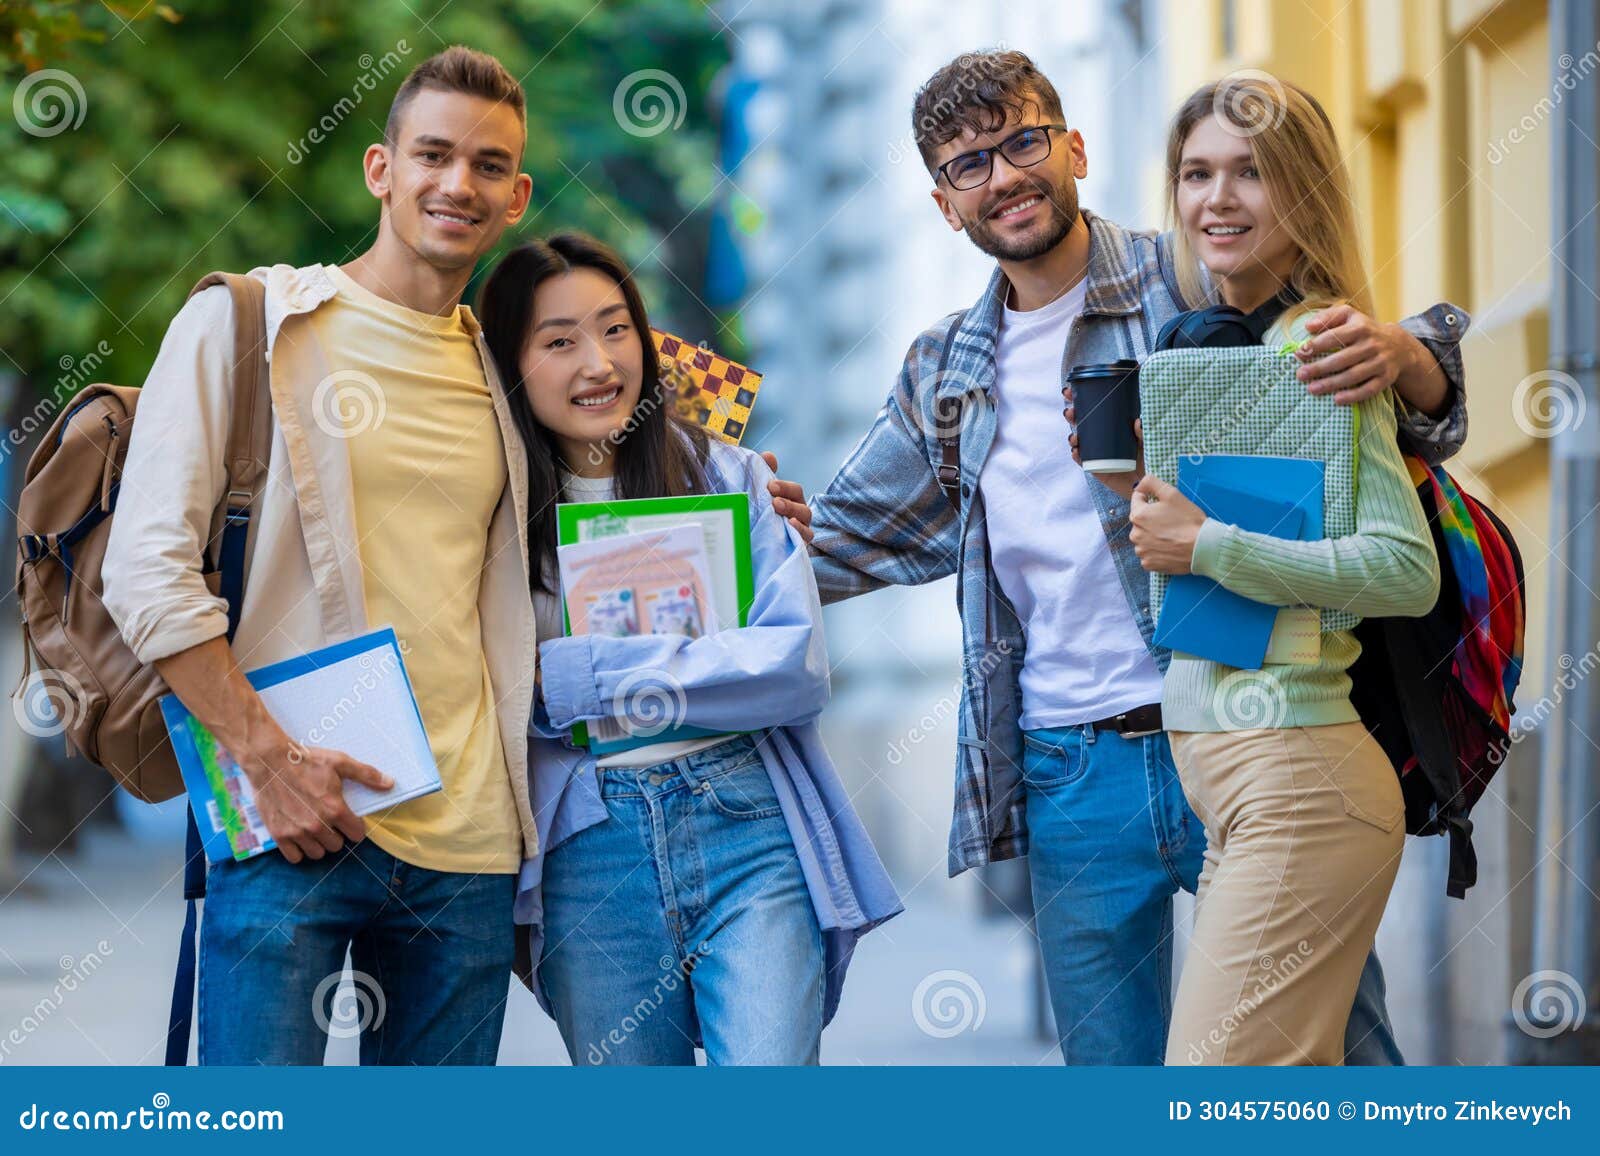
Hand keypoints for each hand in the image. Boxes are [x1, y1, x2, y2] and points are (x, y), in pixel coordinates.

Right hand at [237, 733, 392, 863]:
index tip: (350, 822)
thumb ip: (366, 775)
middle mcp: (317, 825)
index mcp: (335, 809)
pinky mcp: (279, 835)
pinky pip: (295, 857)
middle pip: (336, 845)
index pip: (356, 834)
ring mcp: (297, 832)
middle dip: (336, 835)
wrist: (269, 761)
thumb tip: (389, 783)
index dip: (355, 828)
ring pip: (317, 853)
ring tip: (315, 829)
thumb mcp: (340, 762)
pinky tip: (299, 836)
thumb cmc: (305, 760)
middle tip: (329, 822)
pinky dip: (298, 850)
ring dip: (318, 844)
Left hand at [760, 451, 813, 543]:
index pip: (794, 491)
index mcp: (791, 502)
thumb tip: (768, 456)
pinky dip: (800, 532)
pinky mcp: (798, 547)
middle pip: (802, 506)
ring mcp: (800, 532)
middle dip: (789, 500)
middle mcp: (798, 516)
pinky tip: (790, 526)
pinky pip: (805, 539)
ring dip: (793, 513)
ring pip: (805, 521)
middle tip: (773, 498)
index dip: (785, 487)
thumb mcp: (758, 496)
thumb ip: (763, 474)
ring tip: (779, 510)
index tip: (770, 486)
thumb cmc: (758, 518)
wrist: (752, 550)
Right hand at [1064, 384, 1143, 499]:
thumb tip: (1137, 422)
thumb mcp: (1150, 439)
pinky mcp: (1096, 468)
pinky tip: (1076, 451)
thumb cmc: (1151, 456)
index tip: (1070, 391)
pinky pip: (1083, 461)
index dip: (1080, 398)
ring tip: (1075, 437)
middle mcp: (1102, 436)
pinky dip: (1078, 456)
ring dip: (1072, 436)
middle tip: (1070, 412)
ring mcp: (1097, 452)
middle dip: (1071, 415)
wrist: (1150, 483)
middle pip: (1081, 422)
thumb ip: (1144, 432)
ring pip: (1079, 441)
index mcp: (1112, 423)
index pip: (1094, 407)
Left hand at [1130, 474, 1205, 574]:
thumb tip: (1139, 485)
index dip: (1150, 498)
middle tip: (1172, 521)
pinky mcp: (1149, 564)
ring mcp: (1141, 551)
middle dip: (1152, 519)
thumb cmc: (1188, 520)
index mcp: (1138, 516)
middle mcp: (1135, 535)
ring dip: (1153, 536)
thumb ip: (1151, 483)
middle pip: (1140, 521)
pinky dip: (1157, 550)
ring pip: (1144, 538)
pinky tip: (1170, 548)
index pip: (1137, 500)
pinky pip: (1149, 553)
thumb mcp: (1172, 494)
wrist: (1203, 548)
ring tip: (1172, 535)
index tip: (1164, 504)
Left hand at [1296, 304, 1429, 406]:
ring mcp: (1380, 362)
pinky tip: (1337, 400)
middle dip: (1320, 368)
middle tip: (1300, 375)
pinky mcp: (1386, 377)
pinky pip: (1370, 389)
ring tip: (1312, 389)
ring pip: (1354, 375)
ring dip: (1332, 383)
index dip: (1316, 345)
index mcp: (1361, 327)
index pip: (1335, 336)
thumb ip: (1328, 317)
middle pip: (1343, 359)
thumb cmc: (1364, 330)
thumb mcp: (1349, 316)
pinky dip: (1354, 396)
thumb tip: (1308, 326)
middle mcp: (1372, 344)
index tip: (1300, 353)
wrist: (1398, 345)